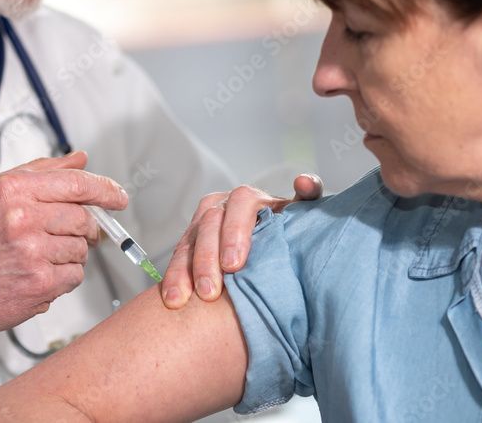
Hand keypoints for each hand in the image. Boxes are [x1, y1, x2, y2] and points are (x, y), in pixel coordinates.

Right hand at [0, 151, 127, 332]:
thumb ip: (43, 171)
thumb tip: (80, 159)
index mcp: (14, 189)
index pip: (76, 183)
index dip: (105, 189)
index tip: (117, 196)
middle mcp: (23, 217)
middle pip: (83, 218)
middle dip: (86, 228)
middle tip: (73, 234)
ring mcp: (32, 252)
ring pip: (81, 250)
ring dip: (69, 255)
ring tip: (40, 256)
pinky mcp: (38, 284)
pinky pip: (73, 277)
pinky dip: (62, 278)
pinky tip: (37, 274)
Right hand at [160, 174, 322, 308]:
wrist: (273, 241)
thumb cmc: (289, 229)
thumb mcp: (302, 213)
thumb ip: (308, 196)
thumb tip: (302, 182)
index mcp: (249, 198)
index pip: (240, 206)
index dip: (234, 234)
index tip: (234, 265)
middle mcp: (221, 206)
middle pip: (209, 225)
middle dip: (207, 259)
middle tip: (210, 290)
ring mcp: (202, 223)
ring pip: (189, 241)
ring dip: (183, 271)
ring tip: (182, 299)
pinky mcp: (190, 242)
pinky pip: (178, 257)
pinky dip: (174, 277)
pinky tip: (173, 299)